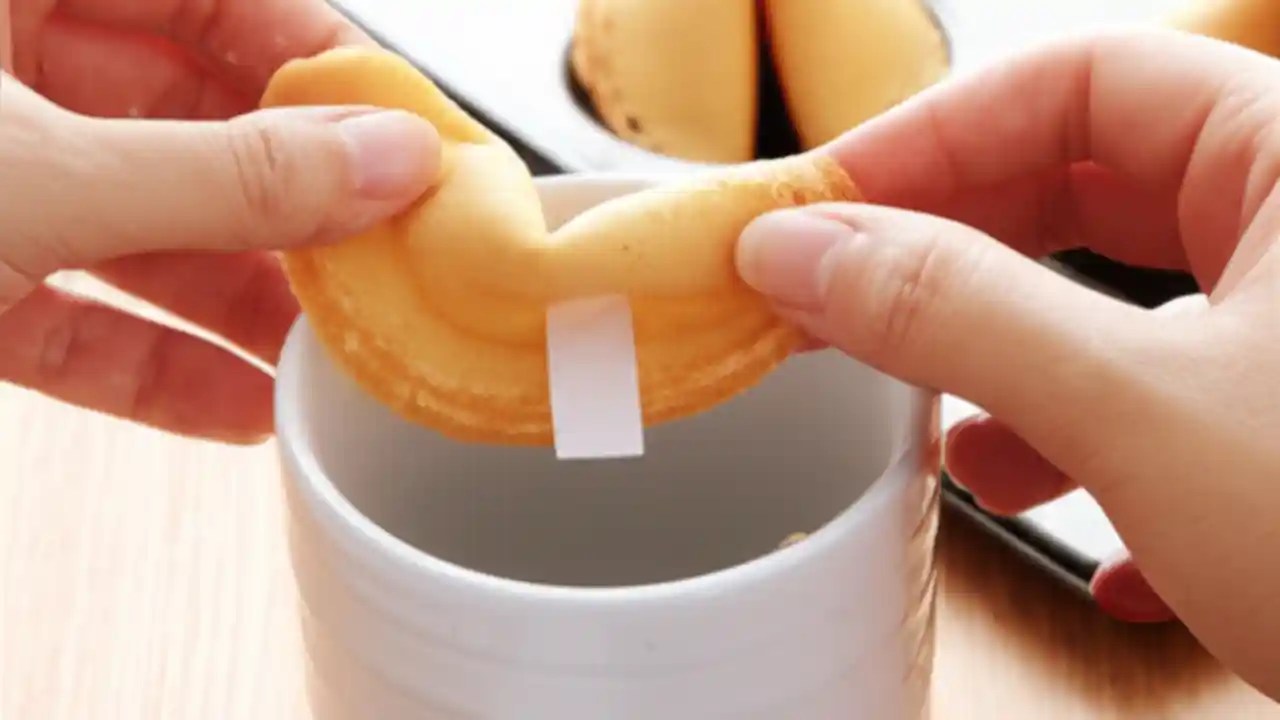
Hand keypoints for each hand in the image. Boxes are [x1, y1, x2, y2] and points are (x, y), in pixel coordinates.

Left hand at [0, 0, 438, 442]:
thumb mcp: (41, 177)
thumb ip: (224, 175)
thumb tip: (388, 161)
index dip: (314, 56)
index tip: (403, 135)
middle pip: (181, 121)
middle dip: (283, 204)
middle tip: (379, 254)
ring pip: (135, 228)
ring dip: (235, 300)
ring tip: (328, 348)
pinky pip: (73, 316)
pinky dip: (152, 364)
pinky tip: (240, 404)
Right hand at [737, 29, 1279, 698]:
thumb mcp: (1142, 417)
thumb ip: (953, 313)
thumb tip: (801, 248)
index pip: (1074, 82)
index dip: (929, 139)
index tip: (817, 209)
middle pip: (1085, 191)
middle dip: (955, 263)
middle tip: (844, 313)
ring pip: (1120, 309)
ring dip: (1017, 377)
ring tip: (962, 452)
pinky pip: (1168, 407)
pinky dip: (1100, 464)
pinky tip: (1090, 547)